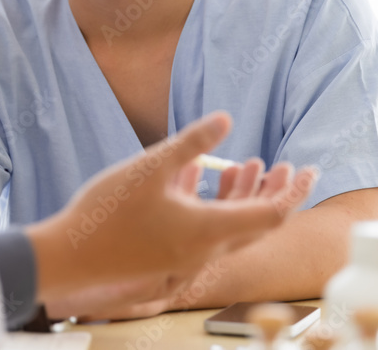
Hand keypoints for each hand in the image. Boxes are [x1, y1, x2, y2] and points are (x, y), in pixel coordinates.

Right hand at [28, 111, 317, 312]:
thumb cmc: (107, 213)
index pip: (271, 214)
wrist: (69, 258)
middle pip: (256, 224)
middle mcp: (205, 251)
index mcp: (209, 231)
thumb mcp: (151, 166)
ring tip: (246, 164)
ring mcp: (186, 258)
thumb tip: (226, 119)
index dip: (294, 190)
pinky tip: (196, 176)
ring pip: (229, 227)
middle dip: (274, 192)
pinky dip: (212, 206)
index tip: (308, 169)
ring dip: (242, 197)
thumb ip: (192, 142)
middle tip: (286, 167)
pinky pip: (204, 231)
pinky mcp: (167, 258)